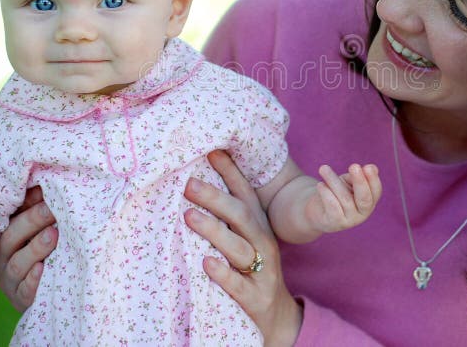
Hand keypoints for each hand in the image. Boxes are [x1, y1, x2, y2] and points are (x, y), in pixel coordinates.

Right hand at [0, 186, 57, 311]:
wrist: (56, 289)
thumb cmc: (51, 248)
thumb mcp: (46, 227)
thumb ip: (41, 208)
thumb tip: (45, 185)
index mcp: (6, 236)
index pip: (9, 218)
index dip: (25, 204)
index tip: (43, 190)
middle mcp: (3, 258)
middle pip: (10, 237)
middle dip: (32, 221)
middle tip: (51, 208)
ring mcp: (11, 280)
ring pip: (17, 264)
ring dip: (35, 248)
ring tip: (53, 234)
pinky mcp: (21, 299)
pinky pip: (24, 290)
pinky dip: (33, 279)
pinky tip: (42, 268)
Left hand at [184, 150, 301, 346]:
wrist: (277, 315)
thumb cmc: (253, 268)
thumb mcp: (247, 238)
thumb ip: (229, 216)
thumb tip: (196, 182)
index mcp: (258, 225)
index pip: (246, 193)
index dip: (231, 172)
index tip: (212, 151)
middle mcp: (262, 243)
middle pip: (241, 215)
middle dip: (215, 197)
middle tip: (189, 184)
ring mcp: (261, 270)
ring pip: (239, 247)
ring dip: (214, 230)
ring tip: (189, 217)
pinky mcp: (255, 297)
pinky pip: (238, 284)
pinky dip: (222, 273)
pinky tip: (206, 263)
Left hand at [305, 163, 381, 232]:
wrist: (316, 210)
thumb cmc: (336, 192)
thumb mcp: (347, 182)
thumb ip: (356, 176)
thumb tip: (372, 168)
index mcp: (370, 200)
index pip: (376, 191)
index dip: (373, 179)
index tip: (368, 166)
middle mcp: (362, 213)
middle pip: (365, 199)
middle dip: (360, 181)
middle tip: (354, 166)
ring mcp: (349, 220)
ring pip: (345, 199)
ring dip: (333, 181)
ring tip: (323, 168)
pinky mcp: (334, 223)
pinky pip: (332, 206)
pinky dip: (326, 193)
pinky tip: (320, 184)